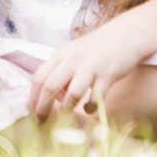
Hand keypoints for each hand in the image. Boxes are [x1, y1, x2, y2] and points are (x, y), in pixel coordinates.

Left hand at [28, 22, 145, 120]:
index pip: (38, 77)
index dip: (32, 97)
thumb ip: (60, 72)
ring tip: (67, 117)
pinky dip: (90, 107)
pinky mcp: (108, 75)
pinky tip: (89, 109)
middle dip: (43, 107)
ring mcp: (90, 67)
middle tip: (42, 121)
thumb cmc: (96, 49)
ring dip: (67, 108)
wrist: (125, 35)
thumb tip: (49, 97)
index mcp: (61, 55)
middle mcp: (72, 59)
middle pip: (50, 85)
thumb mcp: (73, 54)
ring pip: (72, 93)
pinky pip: (96, 97)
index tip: (30, 112)